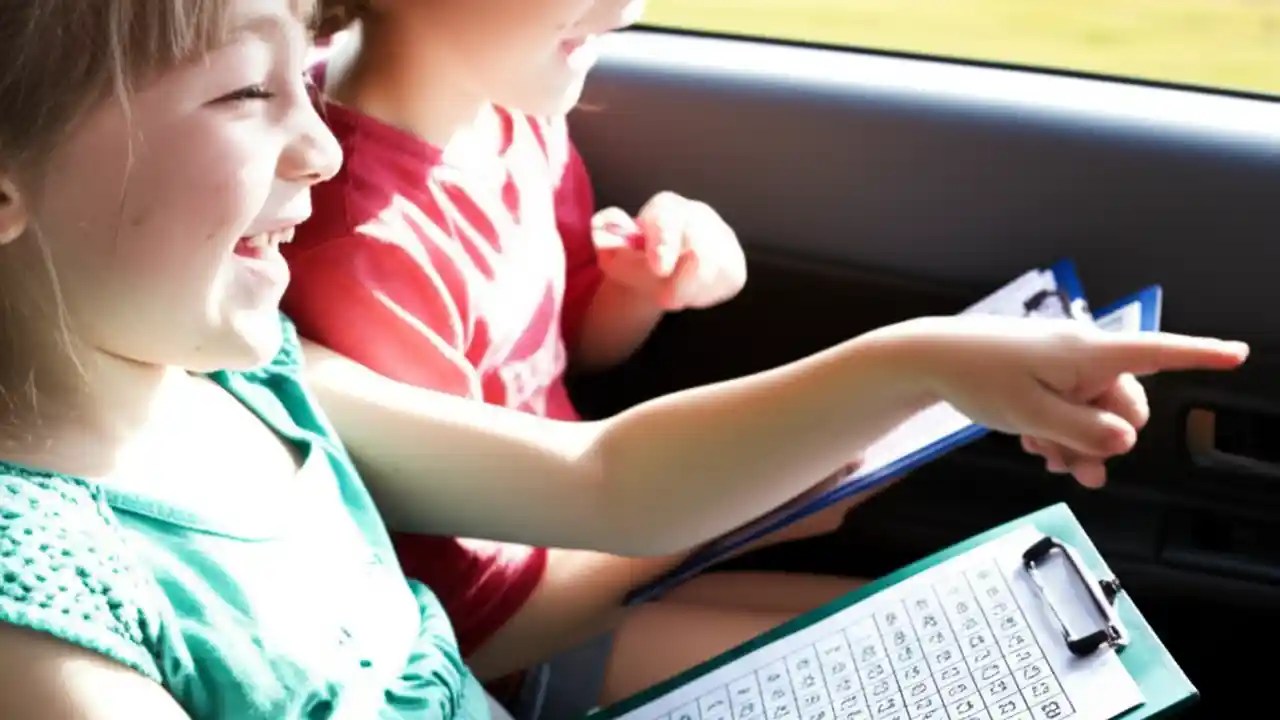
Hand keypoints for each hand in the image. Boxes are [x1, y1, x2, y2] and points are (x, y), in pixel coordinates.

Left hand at [591, 192, 746, 310]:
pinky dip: (702, 295)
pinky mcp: (735, 264)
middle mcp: (698, 217)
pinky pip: (724, 283)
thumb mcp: (612, 250)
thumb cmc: (634, 258)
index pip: (667, 223)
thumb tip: (610, 228)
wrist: (661, 269)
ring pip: (713, 271)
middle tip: (666, 300)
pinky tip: (690, 290)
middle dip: (683, 280)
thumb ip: (607, 237)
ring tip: (670, 291)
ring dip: (687, 291)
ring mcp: (721, 239)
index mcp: (666, 209)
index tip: (659, 268)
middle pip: (700, 249)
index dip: (663, 245)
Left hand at [888, 315, 1248, 486]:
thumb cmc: (980, 377)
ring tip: (1042, 453)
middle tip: (1067, 462)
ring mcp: (1064, 366)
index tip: (1239, 354)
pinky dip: (1058, 431)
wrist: (931, 359)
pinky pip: (1070, 410)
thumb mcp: (1033, 415)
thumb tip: (1128, 441)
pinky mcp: (1045, 376)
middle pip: (1125, 407)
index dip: (1201, 354)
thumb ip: (1084, 432)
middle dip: (1105, 440)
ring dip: (1077, 442)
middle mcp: (1085, 355)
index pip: (1158, 351)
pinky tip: (1033, 443)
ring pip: (1095, 416)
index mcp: (1090, 354)